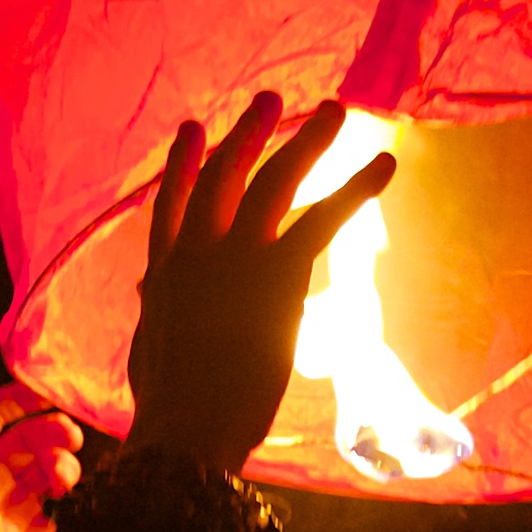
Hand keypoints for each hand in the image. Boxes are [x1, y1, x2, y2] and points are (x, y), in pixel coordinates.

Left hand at [0, 364, 83, 531]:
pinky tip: (67, 493)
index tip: (51, 392)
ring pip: (46, 465)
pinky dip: (68, 488)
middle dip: (50, 428)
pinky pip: (59, 497)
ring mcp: (13, 506)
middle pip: (26, 437)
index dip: (21, 400)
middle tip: (70, 431)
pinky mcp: (38, 530)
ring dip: (60, 459)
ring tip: (65, 472)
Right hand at [127, 93, 393, 473]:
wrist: (185, 430)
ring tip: (334, 110)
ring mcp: (235, 256)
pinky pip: (324, 218)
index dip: (182, 165)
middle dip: (249, 133)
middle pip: (223, 175)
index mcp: (163, 273)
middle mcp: (197, 251)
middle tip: (273, 100)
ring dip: (308, 141)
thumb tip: (146, 294)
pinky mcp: (276, 273)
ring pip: (275, 181)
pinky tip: (386, 165)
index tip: (192, 129)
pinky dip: (357, 188)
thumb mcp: (149, 352)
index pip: (172, 205)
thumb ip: (155, 313)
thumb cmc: (169, 410)